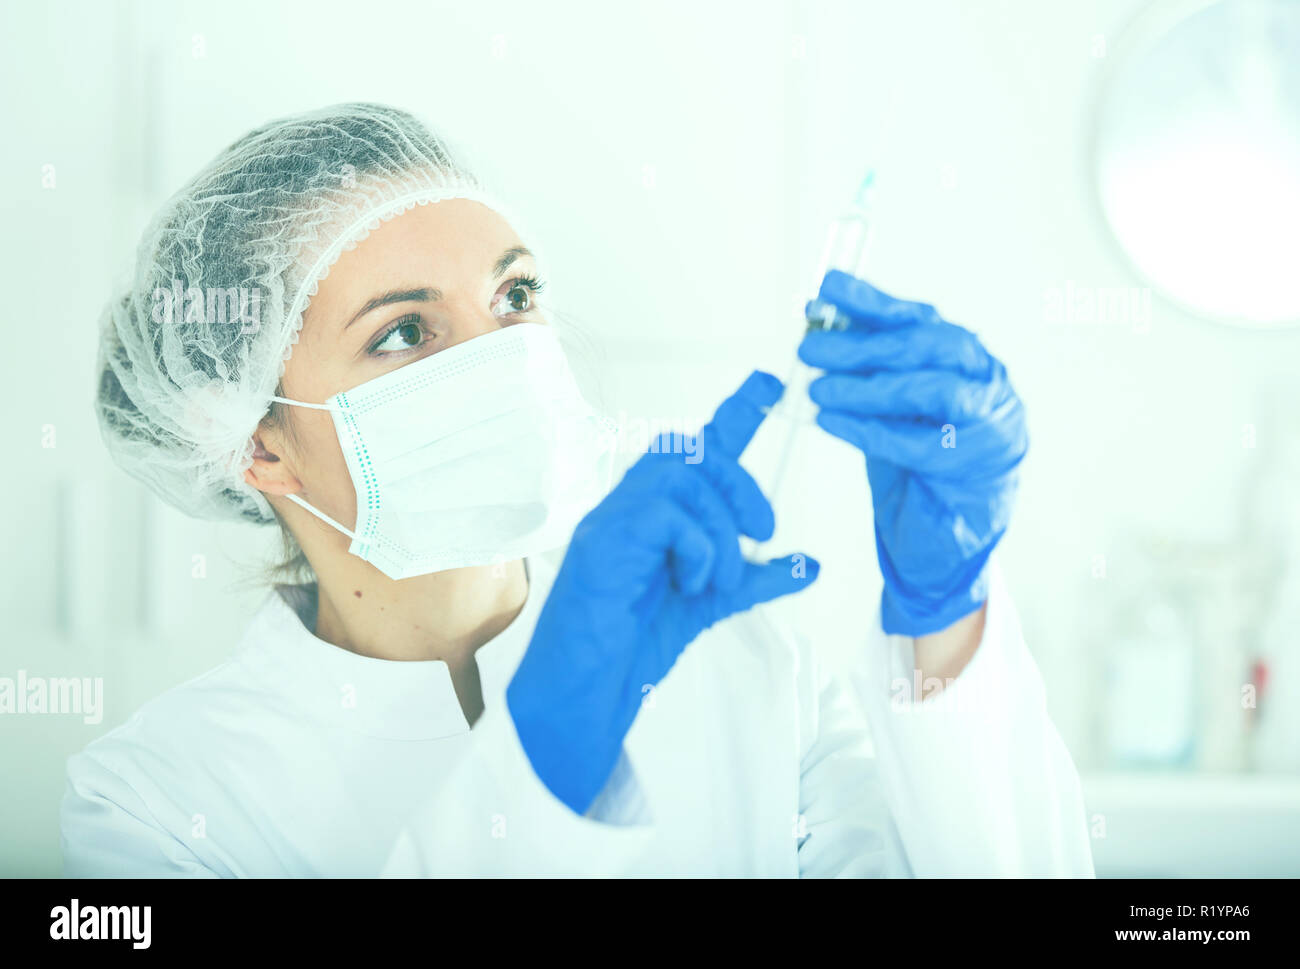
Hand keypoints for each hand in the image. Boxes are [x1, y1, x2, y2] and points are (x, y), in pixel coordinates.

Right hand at [507, 371, 819, 814]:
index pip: (696, 448)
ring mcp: (612, 521)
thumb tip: (807, 563)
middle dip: (740, 483)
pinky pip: (665, 515)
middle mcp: (629, 506)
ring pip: (683, 479)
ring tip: (719, 579)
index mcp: (654, 514)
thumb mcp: (711, 604)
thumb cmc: (631, 647)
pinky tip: (691, 584)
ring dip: (720, 529)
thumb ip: (755, 578)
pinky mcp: (603, 543)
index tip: (770, 385)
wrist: (586, 694)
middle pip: (691, 450)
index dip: (735, 411)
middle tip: (764, 531)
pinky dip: (696, 549)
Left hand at [798, 270, 1026, 636]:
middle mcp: (985, 379)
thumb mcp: (889, 401)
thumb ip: (864, 363)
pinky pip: (921, 443)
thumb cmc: (919, 456)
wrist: (951, 530)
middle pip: (927, 347)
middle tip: (809, 348)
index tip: (827, 287)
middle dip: (862, 344)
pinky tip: (830, 423)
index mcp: (964, 356)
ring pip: (931, 389)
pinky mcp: (978, 465)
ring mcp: (991, 421)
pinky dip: (870, 431)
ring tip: (818, 389)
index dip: (871, 301)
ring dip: (867, 387)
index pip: (918, 317)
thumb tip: (815, 320)